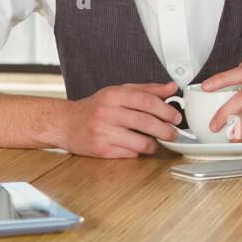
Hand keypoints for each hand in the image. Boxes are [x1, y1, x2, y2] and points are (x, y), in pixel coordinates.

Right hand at [62, 82, 180, 156]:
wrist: (65, 123)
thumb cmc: (95, 108)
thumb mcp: (118, 92)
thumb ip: (146, 90)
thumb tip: (171, 87)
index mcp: (114, 95)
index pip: (147, 101)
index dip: (166, 110)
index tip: (176, 117)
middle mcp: (107, 112)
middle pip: (147, 123)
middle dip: (166, 130)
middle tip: (174, 134)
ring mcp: (103, 132)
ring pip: (141, 142)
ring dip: (155, 145)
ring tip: (158, 142)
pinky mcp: (101, 150)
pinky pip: (130, 154)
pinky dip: (139, 152)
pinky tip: (138, 147)